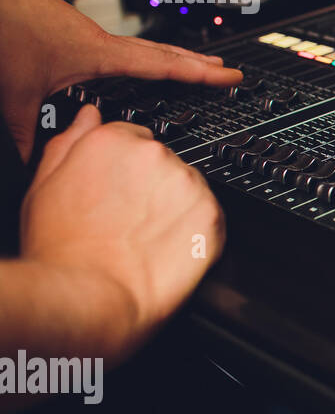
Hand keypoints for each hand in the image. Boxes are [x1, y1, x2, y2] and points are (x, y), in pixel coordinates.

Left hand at [0, 0, 241, 160]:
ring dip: (166, 55)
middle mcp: (99, 41)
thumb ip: (27, 133)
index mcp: (101, 54)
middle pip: (162, 51)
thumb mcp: (17, 92)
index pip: (166, 65)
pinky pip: (115, 46)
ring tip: (187, 63)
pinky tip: (123, 64)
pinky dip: (133, 55)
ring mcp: (84, 33)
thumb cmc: (3, 26)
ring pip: (139, 48)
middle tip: (223, 69)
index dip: (201, 73)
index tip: (231, 75)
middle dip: (195, 62)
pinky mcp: (67, 30)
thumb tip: (36, 166)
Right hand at [17, 104, 224, 360]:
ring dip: (175, 208)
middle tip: (129, 220)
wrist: (90, 296)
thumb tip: (89, 118)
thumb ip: (69, 143)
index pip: (134, 137)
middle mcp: (154, 155)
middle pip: (164, 163)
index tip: (122, 190)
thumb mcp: (44, 186)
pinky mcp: (212, 215)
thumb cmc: (63, 250)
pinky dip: (196, 232)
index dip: (127, 169)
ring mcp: (187, 184)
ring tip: (146, 238)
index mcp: (112, 141)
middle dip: (152, 187)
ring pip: (189, 189)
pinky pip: (211, 217)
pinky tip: (168, 248)